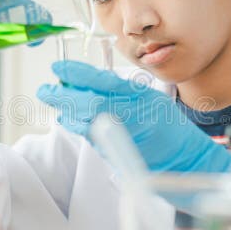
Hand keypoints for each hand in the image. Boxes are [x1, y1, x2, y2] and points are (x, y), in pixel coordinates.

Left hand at [37, 61, 230, 172]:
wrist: (185, 160)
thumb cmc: (168, 126)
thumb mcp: (150, 98)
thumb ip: (122, 90)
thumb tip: (86, 83)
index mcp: (142, 98)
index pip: (104, 82)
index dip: (78, 74)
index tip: (58, 69)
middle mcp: (133, 117)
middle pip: (89, 104)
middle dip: (63, 96)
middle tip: (45, 89)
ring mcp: (124, 138)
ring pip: (86, 123)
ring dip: (65, 112)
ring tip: (54, 103)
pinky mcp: (118, 155)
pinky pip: (91, 138)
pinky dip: (76, 126)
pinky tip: (67, 119)